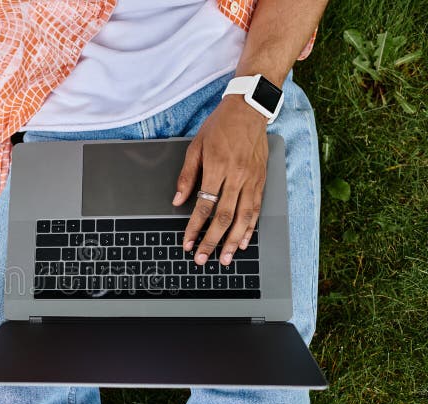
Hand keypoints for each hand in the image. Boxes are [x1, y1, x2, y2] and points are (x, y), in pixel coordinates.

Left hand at [172, 94, 268, 265]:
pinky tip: (243, 241)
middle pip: (223, 217)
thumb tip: (177, 200)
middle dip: (211, 241)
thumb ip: (187, 176)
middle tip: (202, 258)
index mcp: (217, 168)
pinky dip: (249, 228)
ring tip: (224, 258)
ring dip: (232, 241)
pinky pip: (256, 209)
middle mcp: (237, 176)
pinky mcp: (261, 179)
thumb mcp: (195, 146)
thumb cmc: (220, 126)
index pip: (204, 206)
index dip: (195, 227)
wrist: (249, 109)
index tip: (188, 242)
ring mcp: (252, 179)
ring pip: (243, 218)